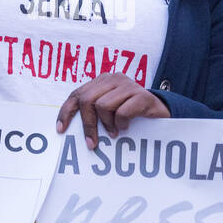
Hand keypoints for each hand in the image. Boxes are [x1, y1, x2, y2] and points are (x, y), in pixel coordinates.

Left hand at [56, 73, 171, 149]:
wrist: (161, 113)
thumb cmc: (130, 113)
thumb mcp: (109, 110)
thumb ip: (93, 110)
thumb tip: (67, 128)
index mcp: (102, 81)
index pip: (77, 94)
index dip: (66, 112)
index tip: (61, 130)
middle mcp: (113, 79)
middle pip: (87, 100)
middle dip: (87, 124)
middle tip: (91, 143)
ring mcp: (128, 85)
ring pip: (103, 106)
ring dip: (107, 124)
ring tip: (114, 132)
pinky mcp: (142, 95)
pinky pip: (121, 112)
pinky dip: (121, 124)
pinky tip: (125, 127)